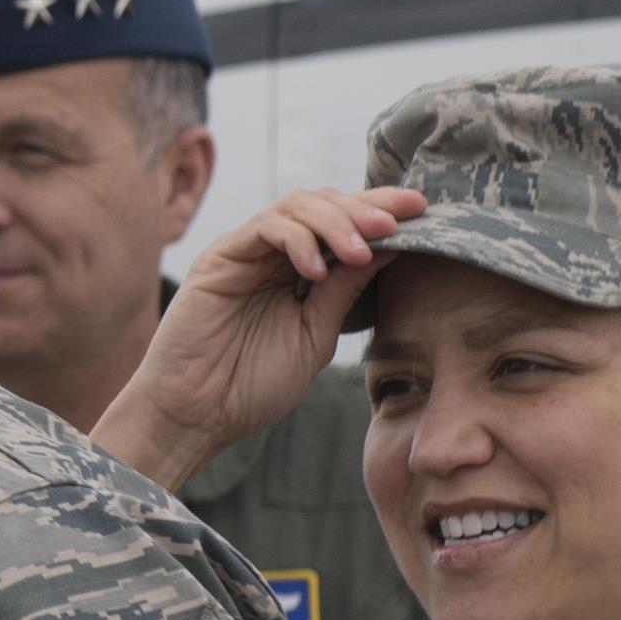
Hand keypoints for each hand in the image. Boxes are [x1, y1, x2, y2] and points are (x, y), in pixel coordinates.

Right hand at [95, 186, 425, 488]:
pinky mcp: (219, 259)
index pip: (344, 226)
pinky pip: (263, 228)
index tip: (424, 210)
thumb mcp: (316, 335)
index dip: (382, 211)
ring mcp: (245, 253)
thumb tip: (389, 249)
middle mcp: (272, 254)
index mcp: (299, 272)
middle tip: (397, 223)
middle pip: (324, 203)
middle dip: (365, 209)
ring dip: (335, 221)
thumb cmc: (251, 386)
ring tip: (360, 252)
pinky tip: (315, 270)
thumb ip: (345, 292)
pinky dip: (296, 240)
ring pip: (296, 206)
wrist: (196, 416)